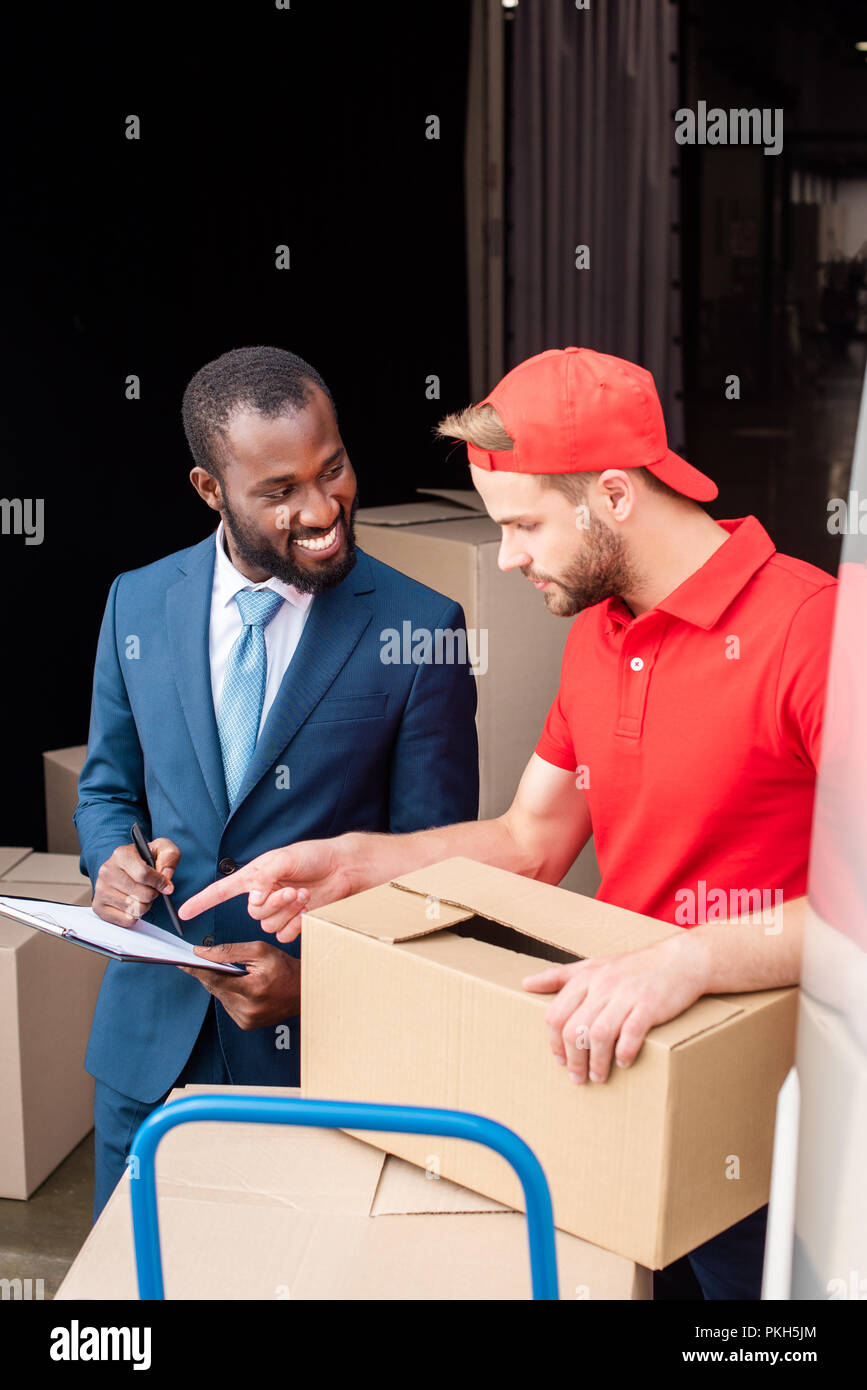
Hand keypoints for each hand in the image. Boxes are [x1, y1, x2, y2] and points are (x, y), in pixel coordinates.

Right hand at [92, 838, 179, 927]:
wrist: (124, 869)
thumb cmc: (144, 860)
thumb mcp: (161, 849)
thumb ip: (169, 856)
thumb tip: (166, 876)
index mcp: (121, 854)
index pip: (144, 874)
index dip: (159, 882)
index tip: (166, 885)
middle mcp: (106, 871)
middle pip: (141, 894)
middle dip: (153, 894)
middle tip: (151, 889)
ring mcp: (100, 890)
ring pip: (135, 909)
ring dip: (145, 905)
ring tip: (141, 896)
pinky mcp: (99, 907)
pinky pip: (126, 920)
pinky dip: (135, 916)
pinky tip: (132, 904)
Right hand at [178, 838, 355, 942]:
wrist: (343, 869)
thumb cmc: (314, 856)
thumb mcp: (283, 858)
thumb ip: (263, 878)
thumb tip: (253, 900)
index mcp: (255, 877)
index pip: (221, 891)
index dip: (201, 902)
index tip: (184, 913)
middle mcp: (264, 895)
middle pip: (253, 914)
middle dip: (274, 903)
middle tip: (293, 889)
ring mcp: (280, 910)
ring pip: (269, 926)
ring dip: (288, 911)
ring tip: (303, 894)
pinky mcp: (296, 922)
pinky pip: (285, 934)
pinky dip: (297, 923)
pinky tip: (308, 908)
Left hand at [179, 940, 300, 1029]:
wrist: (304, 991)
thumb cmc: (285, 968)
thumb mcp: (259, 950)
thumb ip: (229, 951)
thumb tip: (202, 952)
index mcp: (253, 989)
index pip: (215, 979)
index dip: (196, 969)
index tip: (181, 961)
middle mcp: (248, 1009)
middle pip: (214, 988)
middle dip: (207, 973)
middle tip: (199, 960)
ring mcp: (247, 1020)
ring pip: (219, 996)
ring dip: (219, 983)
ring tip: (231, 972)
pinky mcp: (246, 1024)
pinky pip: (227, 1005)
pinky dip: (228, 993)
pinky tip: (239, 984)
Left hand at [522, 936, 707, 1083]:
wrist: (679, 961)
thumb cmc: (633, 968)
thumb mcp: (593, 965)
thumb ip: (560, 976)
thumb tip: (525, 984)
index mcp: (585, 978)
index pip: (556, 1015)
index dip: (554, 1043)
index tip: (560, 1060)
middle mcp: (602, 986)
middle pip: (574, 1030)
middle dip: (573, 1060)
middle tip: (577, 1077)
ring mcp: (626, 995)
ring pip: (598, 1035)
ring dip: (596, 1062)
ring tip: (598, 1076)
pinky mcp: (650, 1006)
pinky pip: (630, 1034)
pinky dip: (624, 1053)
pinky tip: (623, 1062)